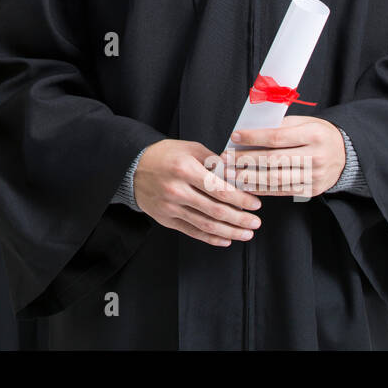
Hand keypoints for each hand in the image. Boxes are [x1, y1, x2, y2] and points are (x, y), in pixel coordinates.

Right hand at [133, 139, 262, 246]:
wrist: (132, 167)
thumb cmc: (164, 155)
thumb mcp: (190, 148)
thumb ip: (214, 161)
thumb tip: (237, 174)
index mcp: (185, 169)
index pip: (220, 189)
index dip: (241, 199)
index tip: (255, 204)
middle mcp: (177, 190)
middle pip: (216, 211)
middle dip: (240, 219)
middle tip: (256, 222)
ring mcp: (170, 207)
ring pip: (206, 225)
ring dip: (230, 232)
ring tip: (246, 234)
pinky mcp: (166, 219)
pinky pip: (192, 232)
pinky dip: (211, 238)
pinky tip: (225, 239)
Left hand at [227, 115, 345, 197]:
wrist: (345, 154)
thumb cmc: (318, 134)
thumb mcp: (304, 122)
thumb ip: (279, 126)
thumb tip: (248, 131)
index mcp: (314, 135)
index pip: (277, 137)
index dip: (253, 138)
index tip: (234, 137)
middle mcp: (316, 157)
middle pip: (274, 160)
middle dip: (246, 160)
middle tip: (225, 158)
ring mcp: (314, 177)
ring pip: (275, 179)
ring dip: (248, 177)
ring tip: (230, 173)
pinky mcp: (311, 191)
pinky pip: (281, 191)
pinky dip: (260, 188)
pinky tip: (245, 184)